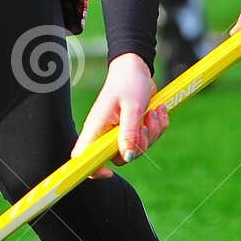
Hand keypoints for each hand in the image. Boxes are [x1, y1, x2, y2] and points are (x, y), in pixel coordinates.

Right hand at [72, 52, 169, 176]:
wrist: (137, 67)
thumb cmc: (129, 82)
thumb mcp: (132, 107)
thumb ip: (129, 133)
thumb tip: (127, 157)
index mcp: (96, 127)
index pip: (82, 156)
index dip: (92, 169)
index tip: (110, 172)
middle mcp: (105, 132)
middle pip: (120, 157)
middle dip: (139, 145)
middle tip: (145, 124)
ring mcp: (119, 131)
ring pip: (137, 149)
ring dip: (152, 133)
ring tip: (154, 112)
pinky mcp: (132, 128)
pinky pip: (147, 139)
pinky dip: (157, 127)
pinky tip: (158, 111)